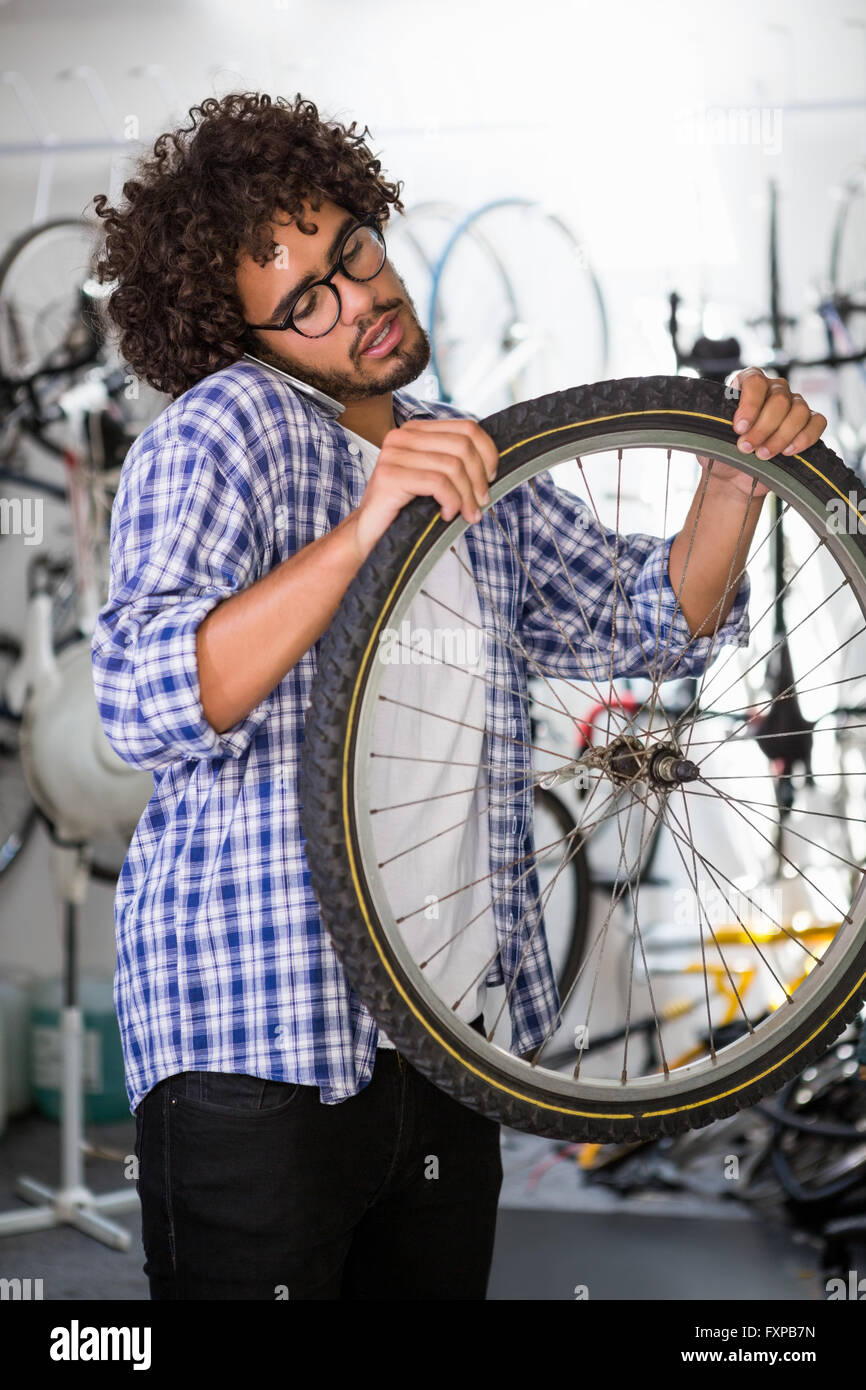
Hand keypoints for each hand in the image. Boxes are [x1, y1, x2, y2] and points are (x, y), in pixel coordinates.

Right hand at [350, 417, 498, 562]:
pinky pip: (437, 483)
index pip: (466, 427)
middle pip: (462, 446)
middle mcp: (403, 436)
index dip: (487, 453)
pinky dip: (451, 501)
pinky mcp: (390, 475)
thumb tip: (492, 466)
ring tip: (468, 514)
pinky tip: (447, 515)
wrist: (371, 532)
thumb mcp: (434, 478)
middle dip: (479, 478)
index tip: (490, 479)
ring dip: (467, 496)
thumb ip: (455, 463)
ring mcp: (394, 454)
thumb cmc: (406, 508)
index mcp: (417, 430)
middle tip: (481, 503)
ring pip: (452, 466)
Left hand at [696, 367, 826, 499]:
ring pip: (799, 411)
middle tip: (747, 448)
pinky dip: (805, 437)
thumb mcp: (708, 438)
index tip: (739, 429)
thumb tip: (718, 420)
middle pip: (779, 399)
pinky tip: (788, 452)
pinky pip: (817, 422)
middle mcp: (773, 389)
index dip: (750, 405)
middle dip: (763, 428)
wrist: (732, 477)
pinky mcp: (807, 424)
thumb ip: (713, 424)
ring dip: (781, 436)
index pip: (755, 381)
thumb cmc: (720, 453)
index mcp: (747, 384)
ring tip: (763, 455)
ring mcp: (793, 404)